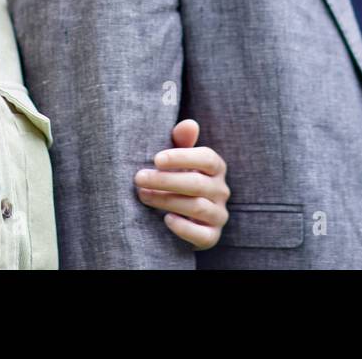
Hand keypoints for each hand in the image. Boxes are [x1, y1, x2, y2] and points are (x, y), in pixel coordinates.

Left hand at [134, 119, 229, 249]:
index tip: (156, 159)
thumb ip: (182, 141)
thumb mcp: (180, 159)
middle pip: (197, 184)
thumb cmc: (180, 178)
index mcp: (216, 168)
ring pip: (197, 207)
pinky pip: (202, 234)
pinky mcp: (212, 236)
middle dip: (165, 180)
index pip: (207, 158)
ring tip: (143, 195)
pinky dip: (184, 227)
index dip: (182, 157)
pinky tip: (166, 219)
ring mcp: (219, 214)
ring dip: (167, 201)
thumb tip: (189, 124)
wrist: (185, 216)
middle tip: (139, 178)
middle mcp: (221, 190)